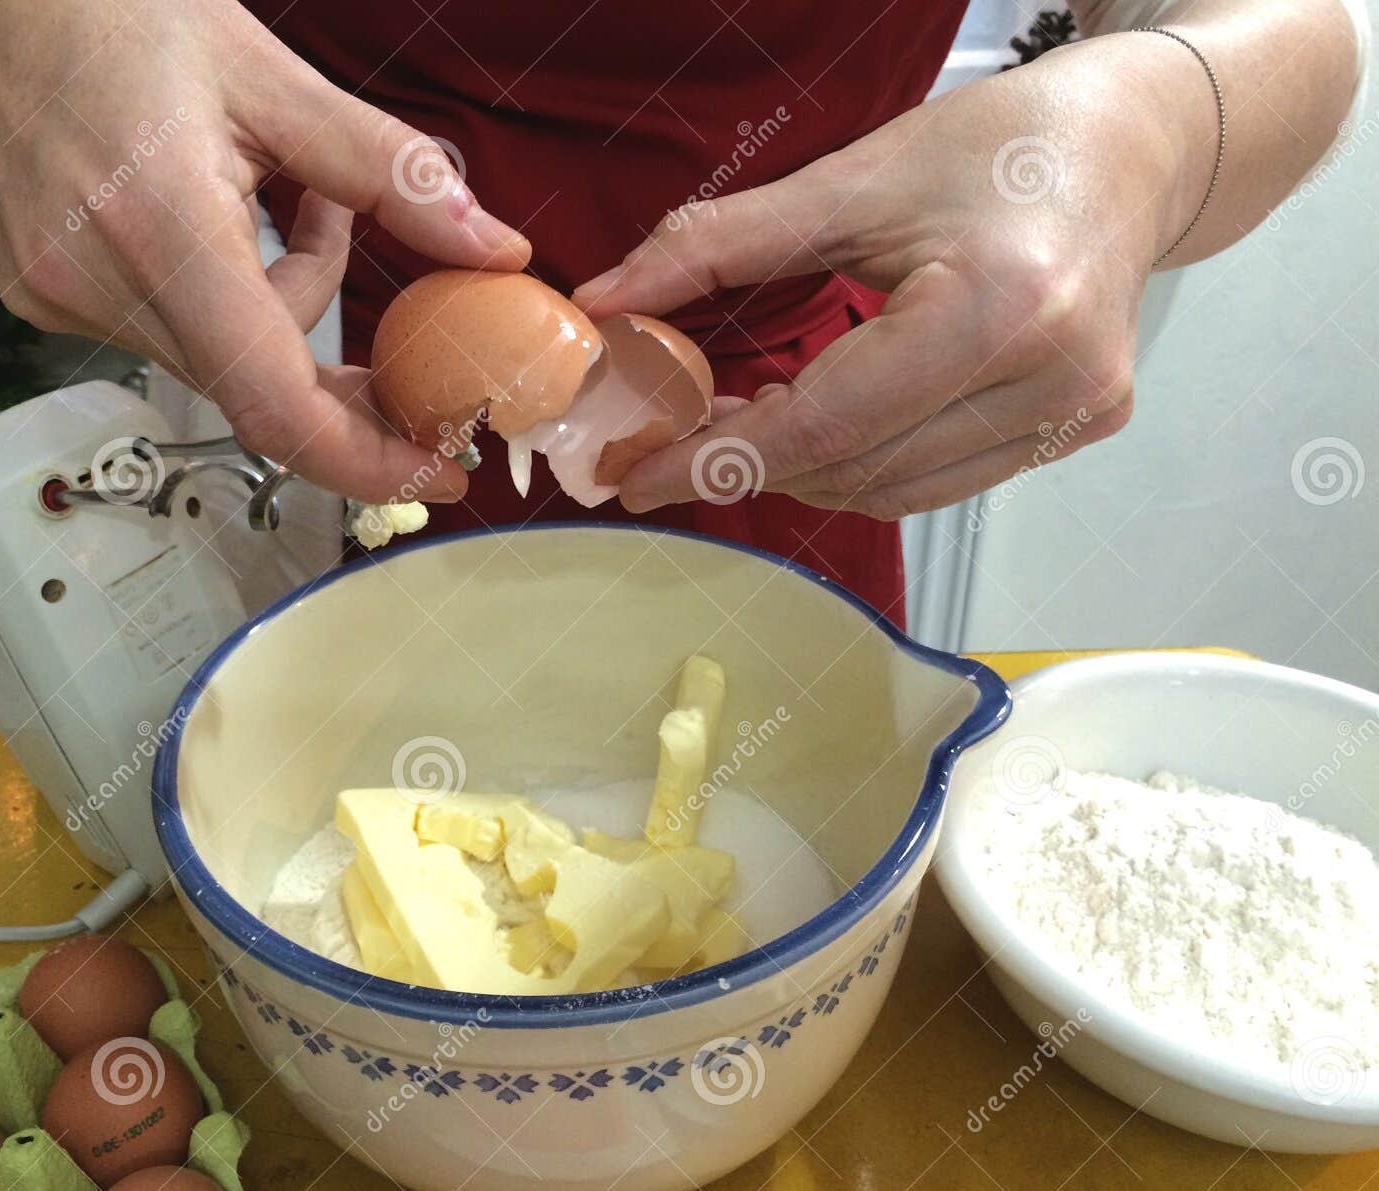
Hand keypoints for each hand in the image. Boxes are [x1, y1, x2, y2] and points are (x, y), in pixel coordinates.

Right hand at [0, 0, 530, 501]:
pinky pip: (177, 331)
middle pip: (260, 383)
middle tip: (409, 349)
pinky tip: (227, 214)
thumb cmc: (109, 12)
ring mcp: (65, 301)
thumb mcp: (272, 75)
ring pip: (224, 359)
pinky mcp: (50, 301)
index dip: (365, 458)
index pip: (273, 404)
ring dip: (285, 307)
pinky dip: (228, 295)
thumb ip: (394, 174)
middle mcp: (101, 283)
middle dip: (341, 367)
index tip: (438, 472)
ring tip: (294, 203)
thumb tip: (493, 249)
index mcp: (161, 226)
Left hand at [574, 35, 1213, 518]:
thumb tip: (609, 298)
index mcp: (997, 308)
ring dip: (807, 471)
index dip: (720, 458)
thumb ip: (717, 244)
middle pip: (856, 469)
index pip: (826, 424)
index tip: (640, 477)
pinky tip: (824, 428)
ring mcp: (1071, 416)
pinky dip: (866, 466)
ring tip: (747, 424)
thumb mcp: (850, 180)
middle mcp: (1049, 380)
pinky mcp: (1076, 431)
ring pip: (894, 492)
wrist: (1131, 148)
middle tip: (680, 435)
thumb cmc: (998, 147)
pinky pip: (939, 482)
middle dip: (753, 463)